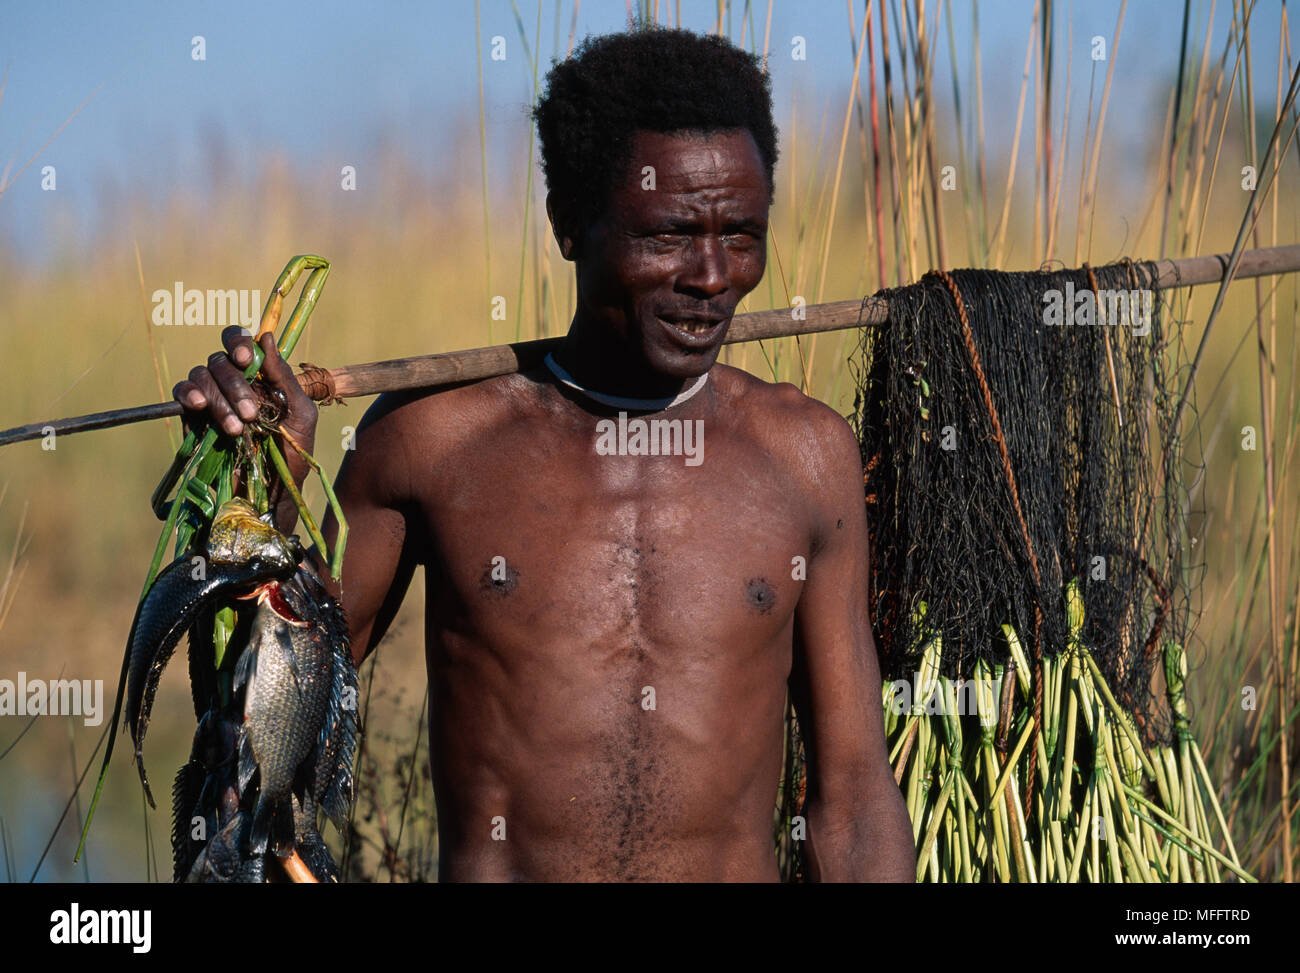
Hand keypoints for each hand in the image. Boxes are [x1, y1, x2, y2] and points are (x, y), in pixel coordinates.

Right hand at [172, 326, 316, 447]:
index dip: (238, 341)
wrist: (272, 490)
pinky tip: (200, 407)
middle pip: (220, 361)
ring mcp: (211, 399)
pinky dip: (189, 395)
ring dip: (219, 399)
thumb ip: (282, 376)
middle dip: (235, 385)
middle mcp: (233, 383)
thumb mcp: (299, 412)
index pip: (240, 343)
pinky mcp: (193, 418)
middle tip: (251, 414)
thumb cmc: (292, 451)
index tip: (246, 358)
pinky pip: (182, 393)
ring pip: (201, 376)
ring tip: (236, 429)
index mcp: (260, 376)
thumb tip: (266, 336)